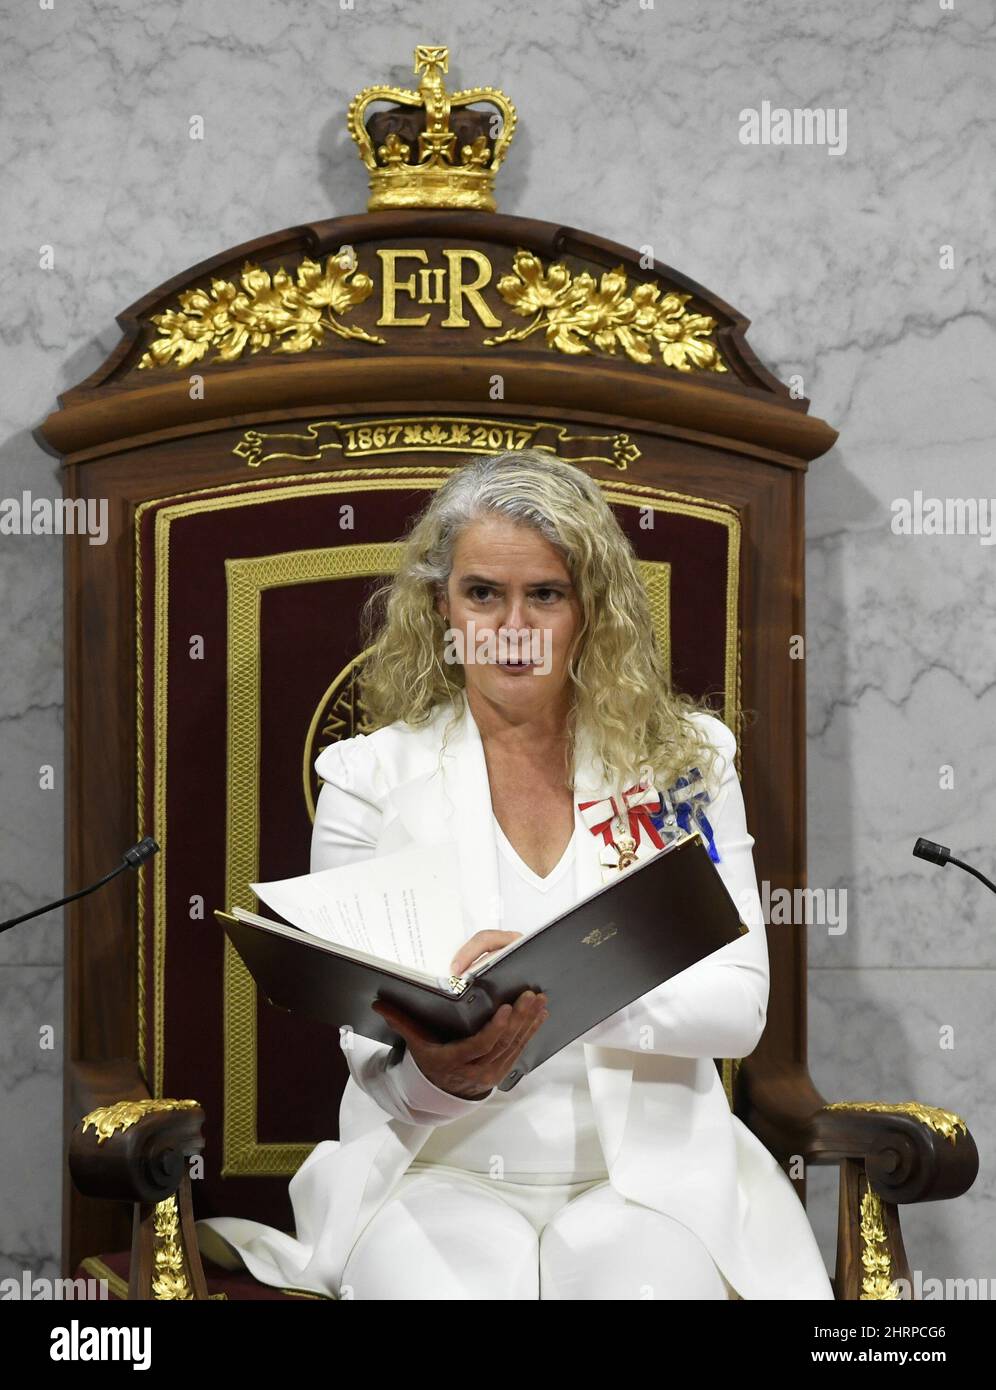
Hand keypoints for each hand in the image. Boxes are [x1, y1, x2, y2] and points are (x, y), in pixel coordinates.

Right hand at [371, 926, 546, 1100]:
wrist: (440, 1091)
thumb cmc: (430, 1060)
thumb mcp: (416, 1043)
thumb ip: (401, 1022)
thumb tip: (378, 1003)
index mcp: (455, 1062)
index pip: (480, 1046)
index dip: (495, 1029)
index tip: (506, 1008)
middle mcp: (476, 1072)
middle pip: (501, 1044)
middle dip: (519, 1020)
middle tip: (529, 996)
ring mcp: (492, 1074)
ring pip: (515, 1047)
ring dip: (529, 1023)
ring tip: (539, 1000)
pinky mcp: (503, 1072)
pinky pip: (520, 1050)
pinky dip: (531, 1032)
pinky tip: (540, 1015)